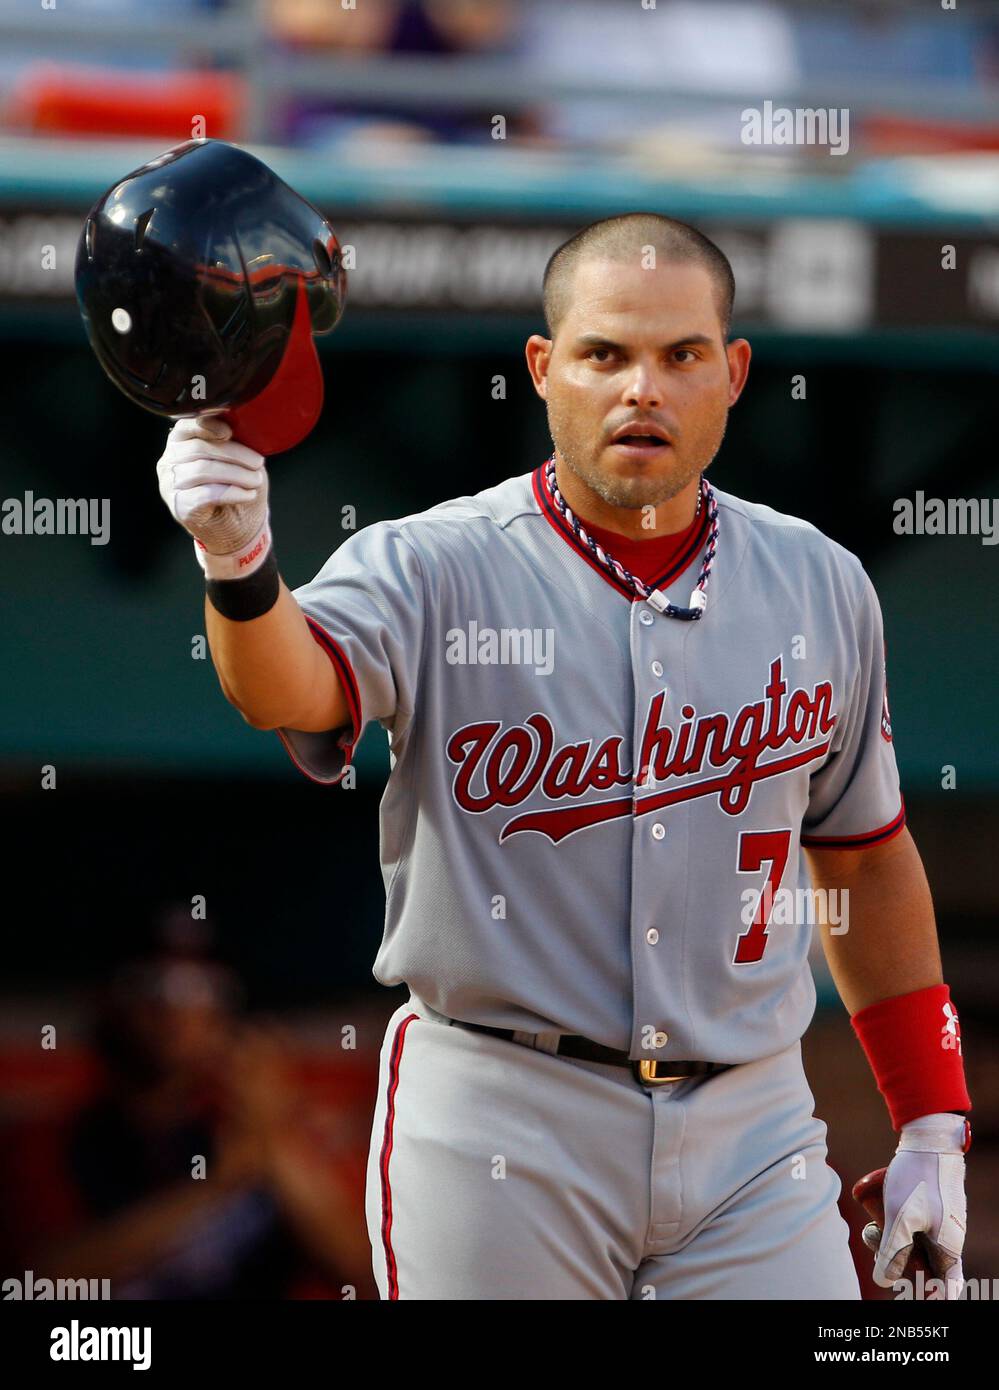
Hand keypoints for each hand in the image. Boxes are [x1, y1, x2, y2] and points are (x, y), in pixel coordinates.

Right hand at [156, 416, 268, 557]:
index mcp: (179, 443)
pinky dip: (231, 492)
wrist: (235, 527)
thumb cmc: (234, 486)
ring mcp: (170, 485)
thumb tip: (245, 424)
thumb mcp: (235, 458)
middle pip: (199, 449)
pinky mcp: (180, 507)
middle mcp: (169, 462)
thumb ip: (232, 440)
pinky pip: (206, 494)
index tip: (230, 432)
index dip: (207, 426)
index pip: (186, 426)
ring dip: (236, 474)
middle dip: (234, 454)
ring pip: (203, 471)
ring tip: (256, 480)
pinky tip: (248, 494)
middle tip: (258, 463)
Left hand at [874, 1112, 967, 1295]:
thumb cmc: (918, 1178)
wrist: (928, 1140)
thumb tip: (885, 1280)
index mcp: (949, 1248)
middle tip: (877, 1248)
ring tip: (872, 1229)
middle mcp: (948, 1240)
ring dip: (892, 1246)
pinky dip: (895, 1231)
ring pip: (915, 1248)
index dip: (930, 1297)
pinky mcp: (930, 1211)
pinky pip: (913, 1231)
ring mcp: (940, 1224)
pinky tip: (877, 1221)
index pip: (945, 1288)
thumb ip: (893, 1250)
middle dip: (898, 1266)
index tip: (911, 1296)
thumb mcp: (901, 1217)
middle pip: (923, 1268)